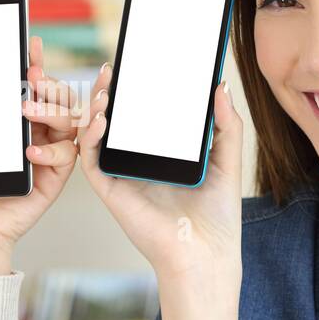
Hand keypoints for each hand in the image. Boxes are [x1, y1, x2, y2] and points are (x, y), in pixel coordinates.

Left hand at [0, 35, 79, 278]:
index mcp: (14, 120)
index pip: (32, 85)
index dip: (36, 62)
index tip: (30, 44)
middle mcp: (35, 133)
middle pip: (58, 98)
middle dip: (50, 81)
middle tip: (32, 75)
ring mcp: (46, 155)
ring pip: (69, 121)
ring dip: (53, 109)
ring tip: (27, 109)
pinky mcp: (51, 181)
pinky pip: (66, 157)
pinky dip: (52, 149)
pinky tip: (29, 148)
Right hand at [77, 63, 243, 286]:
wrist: (206, 255)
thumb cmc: (217, 218)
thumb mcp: (228, 161)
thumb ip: (226, 124)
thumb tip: (221, 87)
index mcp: (161, 156)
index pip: (141, 118)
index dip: (135, 92)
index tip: (138, 65)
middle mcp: (137, 164)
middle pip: (114, 123)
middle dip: (107, 94)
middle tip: (112, 68)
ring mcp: (121, 177)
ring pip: (96, 136)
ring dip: (94, 108)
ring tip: (104, 85)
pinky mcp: (111, 191)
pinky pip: (91, 160)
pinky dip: (90, 137)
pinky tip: (101, 118)